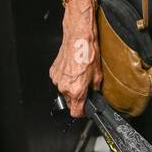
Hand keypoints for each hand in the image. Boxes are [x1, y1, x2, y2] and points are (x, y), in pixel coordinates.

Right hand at [49, 3, 102, 117]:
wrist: (78, 38)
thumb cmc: (88, 53)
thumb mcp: (98, 75)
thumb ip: (95, 89)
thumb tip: (95, 94)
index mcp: (76, 90)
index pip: (76, 113)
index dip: (82, 112)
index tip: (85, 109)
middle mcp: (64, 87)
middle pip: (70, 102)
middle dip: (77, 98)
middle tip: (85, 87)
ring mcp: (57, 80)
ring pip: (64, 91)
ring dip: (71, 87)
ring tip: (79, 75)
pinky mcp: (53, 72)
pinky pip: (60, 81)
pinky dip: (65, 79)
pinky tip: (72, 70)